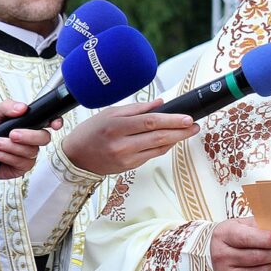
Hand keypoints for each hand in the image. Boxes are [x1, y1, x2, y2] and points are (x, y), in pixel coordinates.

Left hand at [0, 100, 56, 184]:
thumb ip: (5, 108)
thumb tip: (22, 107)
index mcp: (27, 124)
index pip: (47, 121)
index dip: (55, 121)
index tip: (54, 124)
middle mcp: (30, 139)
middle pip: (44, 137)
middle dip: (28, 136)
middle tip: (12, 134)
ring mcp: (27, 153)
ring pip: (30, 151)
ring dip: (9, 146)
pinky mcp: (21, 167)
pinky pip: (20, 161)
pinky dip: (4, 156)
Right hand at [62, 100, 197, 175]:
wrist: (76, 157)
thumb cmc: (92, 131)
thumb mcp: (110, 113)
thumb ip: (137, 109)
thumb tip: (161, 103)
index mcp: (116, 126)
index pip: (150, 122)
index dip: (172, 120)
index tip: (187, 118)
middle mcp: (121, 144)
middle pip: (159, 137)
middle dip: (181, 131)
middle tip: (194, 126)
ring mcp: (126, 158)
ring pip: (158, 148)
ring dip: (176, 140)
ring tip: (188, 132)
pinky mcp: (129, 167)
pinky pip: (152, 155)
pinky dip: (163, 147)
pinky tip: (171, 140)